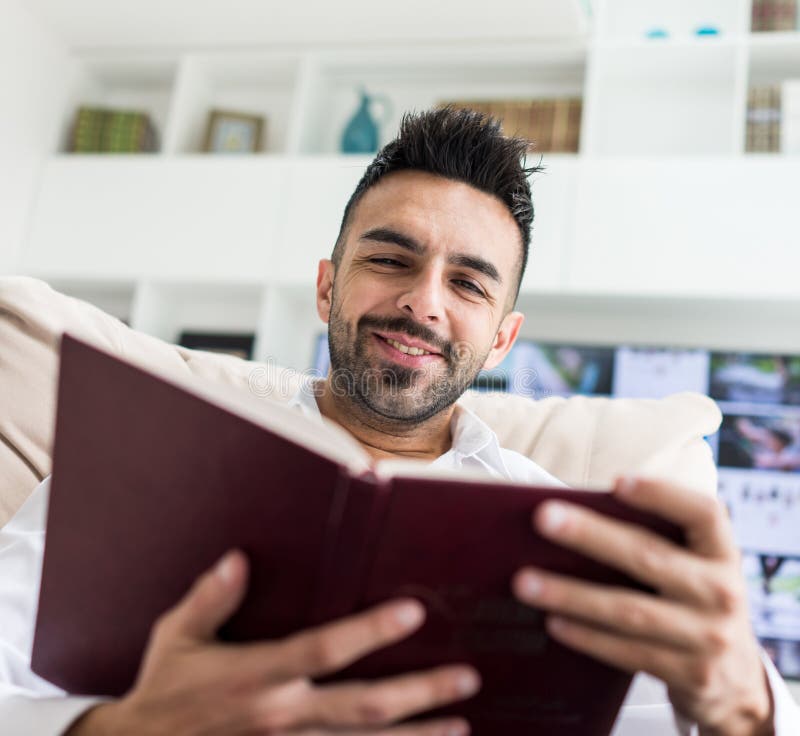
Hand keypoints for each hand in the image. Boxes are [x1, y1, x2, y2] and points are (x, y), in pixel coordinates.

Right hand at [67, 550, 479, 735]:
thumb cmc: (163, 690)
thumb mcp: (175, 637)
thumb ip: (211, 597)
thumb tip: (240, 557)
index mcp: (256, 674)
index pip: (325, 649)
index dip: (371, 631)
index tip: (414, 612)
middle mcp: (280, 715)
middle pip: (363, 706)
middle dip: (420, 693)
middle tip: (467, 679)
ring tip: (461, 726)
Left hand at [512, 477, 773, 735]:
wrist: (736, 679)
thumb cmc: (694, 601)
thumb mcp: (692, 566)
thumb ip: (651, 539)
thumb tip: (570, 515)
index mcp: (721, 552)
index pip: (704, 513)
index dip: (663, 494)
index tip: (617, 481)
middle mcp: (722, 592)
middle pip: (649, 556)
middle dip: (590, 535)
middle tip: (543, 518)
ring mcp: (708, 637)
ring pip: (629, 611)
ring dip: (571, 594)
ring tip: (525, 581)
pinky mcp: (689, 674)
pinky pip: (627, 651)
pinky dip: (586, 636)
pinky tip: (552, 622)